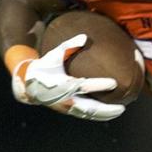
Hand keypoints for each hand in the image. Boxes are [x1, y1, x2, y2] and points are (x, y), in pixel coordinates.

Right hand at [10, 33, 124, 120]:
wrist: (29, 85)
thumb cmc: (44, 67)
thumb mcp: (53, 55)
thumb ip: (69, 46)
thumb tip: (85, 36)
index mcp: (63, 84)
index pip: (84, 86)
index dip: (99, 85)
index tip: (114, 82)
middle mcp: (66, 99)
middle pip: (90, 107)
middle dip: (107, 109)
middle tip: (122, 106)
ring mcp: (67, 107)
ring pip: (89, 114)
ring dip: (105, 114)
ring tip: (120, 110)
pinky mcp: (68, 111)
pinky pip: (85, 114)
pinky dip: (98, 115)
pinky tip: (110, 112)